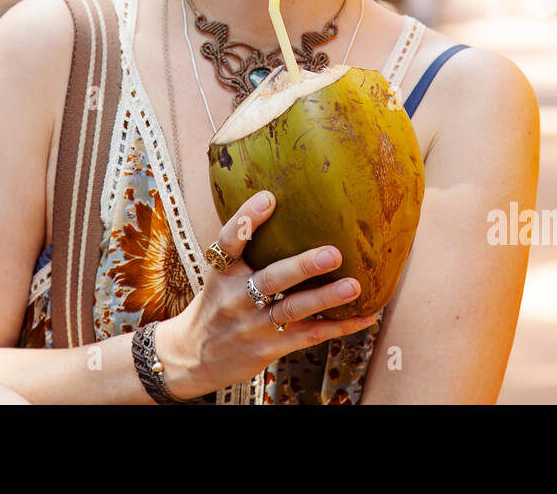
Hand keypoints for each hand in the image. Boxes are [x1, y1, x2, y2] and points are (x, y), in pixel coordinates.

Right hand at [156, 190, 376, 399]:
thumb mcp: (220, 276)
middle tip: (333, 254)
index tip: (269, 197)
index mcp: (222, 273)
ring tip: (353, 286)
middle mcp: (236, 297)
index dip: (246, 219)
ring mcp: (252, 325)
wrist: (192, 357)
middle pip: (270, 278)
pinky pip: (308, 336)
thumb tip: (282, 205)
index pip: (230, 242)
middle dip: (303, 266)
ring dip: (325, 298)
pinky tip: (364, 317)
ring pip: (293, 310)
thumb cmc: (217, 305)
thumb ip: (246, 251)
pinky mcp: (267, 348)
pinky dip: (338, 327)